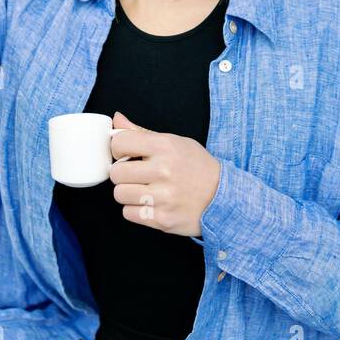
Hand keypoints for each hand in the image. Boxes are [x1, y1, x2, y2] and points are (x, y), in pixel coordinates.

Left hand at [107, 111, 220, 236]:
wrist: (224, 198)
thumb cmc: (197, 167)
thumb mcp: (175, 142)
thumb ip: (142, 133)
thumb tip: (117, 120)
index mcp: (165, 147)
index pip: (120, 143)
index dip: (118, 149)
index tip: (125, 155)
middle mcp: (164, 171)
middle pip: (116, 172)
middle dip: (122, 174)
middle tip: (135, 175)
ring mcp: (163, 197)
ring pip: (119, 194)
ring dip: (127, 193)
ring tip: (143, 190)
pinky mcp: (163, 219)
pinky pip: (129, 213)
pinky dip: (136, 210)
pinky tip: (150, 204)